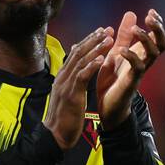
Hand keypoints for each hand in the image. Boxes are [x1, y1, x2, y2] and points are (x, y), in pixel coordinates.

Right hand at [43, 26, 113, 150]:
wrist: (55, 135)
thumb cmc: (64, 117)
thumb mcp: (67, 95)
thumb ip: (71, 82)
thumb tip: (77, 72)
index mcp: (62, 76)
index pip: (75, 53)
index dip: (88, 41)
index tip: (100, 32)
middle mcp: (62, 77)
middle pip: (78, 52)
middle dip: (94, 40)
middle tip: (107, 30)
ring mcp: (65, 85)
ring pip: (80, 61)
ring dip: (95, 49)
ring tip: (109, 39)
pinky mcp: (71, 94)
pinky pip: (82, 77)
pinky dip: (91, 66)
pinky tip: (101, 59)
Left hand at [97, 9, 164, 129]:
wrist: (106, 104)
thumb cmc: (112, 79)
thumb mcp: (116, 51)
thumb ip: (124, 34)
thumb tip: (131, 13)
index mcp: (142, 53)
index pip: (157, 36)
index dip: (157, 23)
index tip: (151, 11)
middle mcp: (144, 61)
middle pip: (162, 43)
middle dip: (158, 29)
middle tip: (150, 17)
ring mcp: (140, 71)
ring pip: (153, 53)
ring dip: (145, 39)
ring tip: (135, 29)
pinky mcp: (132, 81)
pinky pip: (138, 67)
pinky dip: (131, 56)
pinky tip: (122, 50)